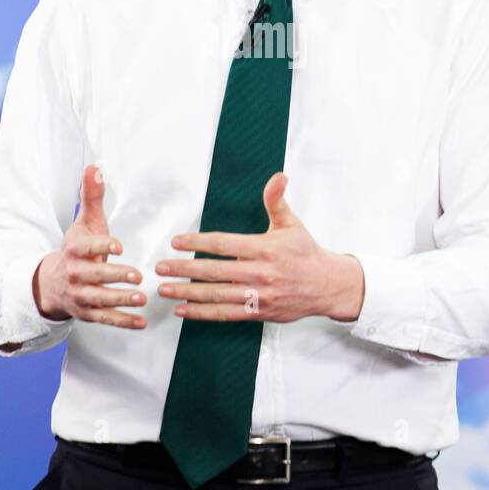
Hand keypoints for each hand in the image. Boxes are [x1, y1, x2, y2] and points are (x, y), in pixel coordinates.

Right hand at [33, 164, 147, 328]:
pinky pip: (105, 319)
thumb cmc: (78, 248)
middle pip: (94, 276)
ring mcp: (80, 295)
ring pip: (100, 299)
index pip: (86, 248)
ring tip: (140, 298)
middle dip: (115, 276)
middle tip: (137, 275)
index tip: (119, 246)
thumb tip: (95, 167)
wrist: (52, 282)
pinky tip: (141, 322)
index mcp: (74, 249)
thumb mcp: (84, 222)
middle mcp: (75, 273)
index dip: (102, 247)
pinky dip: (123, 322)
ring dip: (120, 300)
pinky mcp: (87, 313)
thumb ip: (91, 197)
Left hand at [155, 172, 363, 322]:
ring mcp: (259, 295)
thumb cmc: (306, 252)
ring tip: (164, 288)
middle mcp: (260, 273)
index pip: (223, 244)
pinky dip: (202, 313)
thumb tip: (278, 176)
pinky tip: (183, 309)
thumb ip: (277, 200)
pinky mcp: (259, 312)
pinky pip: (226, 314)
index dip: (197, 243)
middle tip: (160, 267)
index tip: (176, 242)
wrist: (328, 286)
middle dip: (184, 269)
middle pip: (214, 272)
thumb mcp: (291, 223)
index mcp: (264, 248)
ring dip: (187, 293)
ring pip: (216, 295)